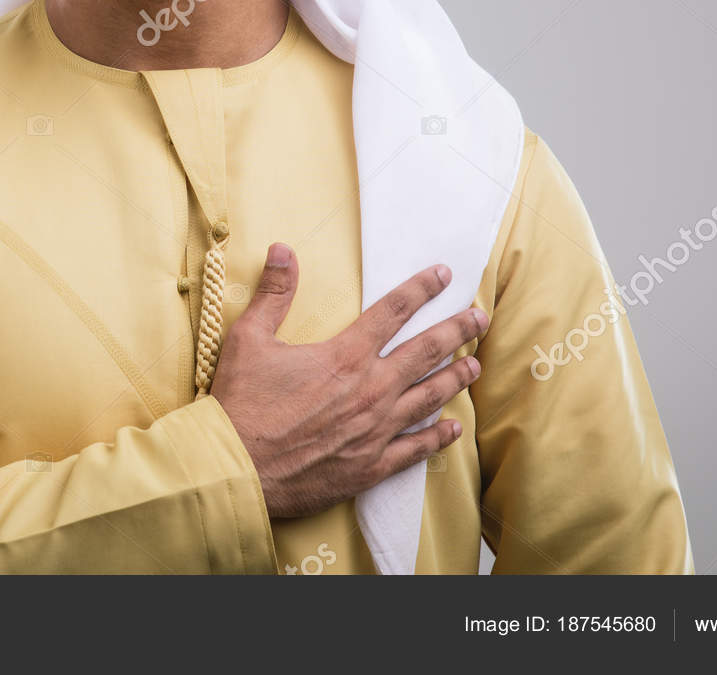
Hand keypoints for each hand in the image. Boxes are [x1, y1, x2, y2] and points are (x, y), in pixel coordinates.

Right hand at [209, 242, 486, 518]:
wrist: (237, 468)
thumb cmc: (241, 402)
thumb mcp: (248, 338)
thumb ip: (274, 293)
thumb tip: (282, 249)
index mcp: (345, 356)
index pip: (393, 311)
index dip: (420, 288)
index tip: (443, 274)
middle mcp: (370, 389)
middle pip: (426, 352)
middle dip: (456, 330)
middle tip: (479, 317)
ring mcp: (375, 430)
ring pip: (429, 398)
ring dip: (455, 378)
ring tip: (475, 366)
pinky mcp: (371, 465)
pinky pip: (415, 448)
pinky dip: (438, 437)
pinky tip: (453, 428)